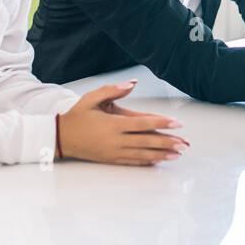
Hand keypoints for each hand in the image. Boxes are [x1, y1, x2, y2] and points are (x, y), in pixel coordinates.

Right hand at [58, 80, 189, 165]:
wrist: (60, 137)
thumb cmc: (77, 115)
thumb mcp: (91, 98)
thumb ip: (112, 90)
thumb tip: (131, 83)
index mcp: (112, 124)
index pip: (142, 124)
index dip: (161, 123)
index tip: (177, 123)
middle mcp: (115, 140)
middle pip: (146, 141)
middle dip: (167, 142)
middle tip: (184, 144)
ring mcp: (114, 152)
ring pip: (142, 154)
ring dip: (161, 154)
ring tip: (177, 155)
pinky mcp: (111, 159)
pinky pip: (133, 161)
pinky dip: (147, 161)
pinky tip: (158, 161)